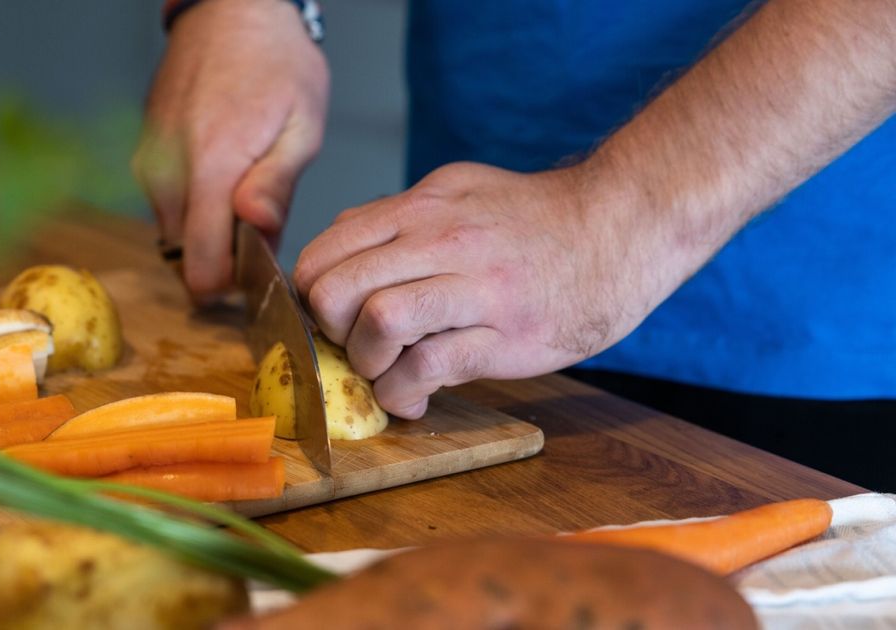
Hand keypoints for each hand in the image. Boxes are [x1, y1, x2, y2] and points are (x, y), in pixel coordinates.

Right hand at [132, 0, 328, 301]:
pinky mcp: (144, 153)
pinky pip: (166, 202)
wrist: (231, 10)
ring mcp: (150, 161)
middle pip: (186, 256)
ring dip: (206, 228)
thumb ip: (277, 187)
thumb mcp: (301, 126)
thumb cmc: (275, 63)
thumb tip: (258, 235)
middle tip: (260, 223)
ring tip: (243, 189)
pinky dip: (192, 203)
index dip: (231, 284)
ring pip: (174, 231)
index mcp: (211, 167)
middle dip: (222, 256)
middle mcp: (168, 170)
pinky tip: (221, 171)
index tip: (258, 270)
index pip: (201, 267)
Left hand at [294, 162, 665, 417]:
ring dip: (365, 363)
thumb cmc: (534, 222)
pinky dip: (403, 393)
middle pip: (337, 288)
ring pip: (378, 324)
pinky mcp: (504, 336)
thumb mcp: (460, 193)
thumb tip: (341, 242)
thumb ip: (399, 218)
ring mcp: (475, 288)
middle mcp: (442, 240)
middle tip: (351, 345)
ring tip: (383, 371)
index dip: (311, 292)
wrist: (620, 230)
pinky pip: (427, 368)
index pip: (327, 249)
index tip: (328, 315)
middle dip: (327, 331)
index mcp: (423, 206)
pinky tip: (412, 397)